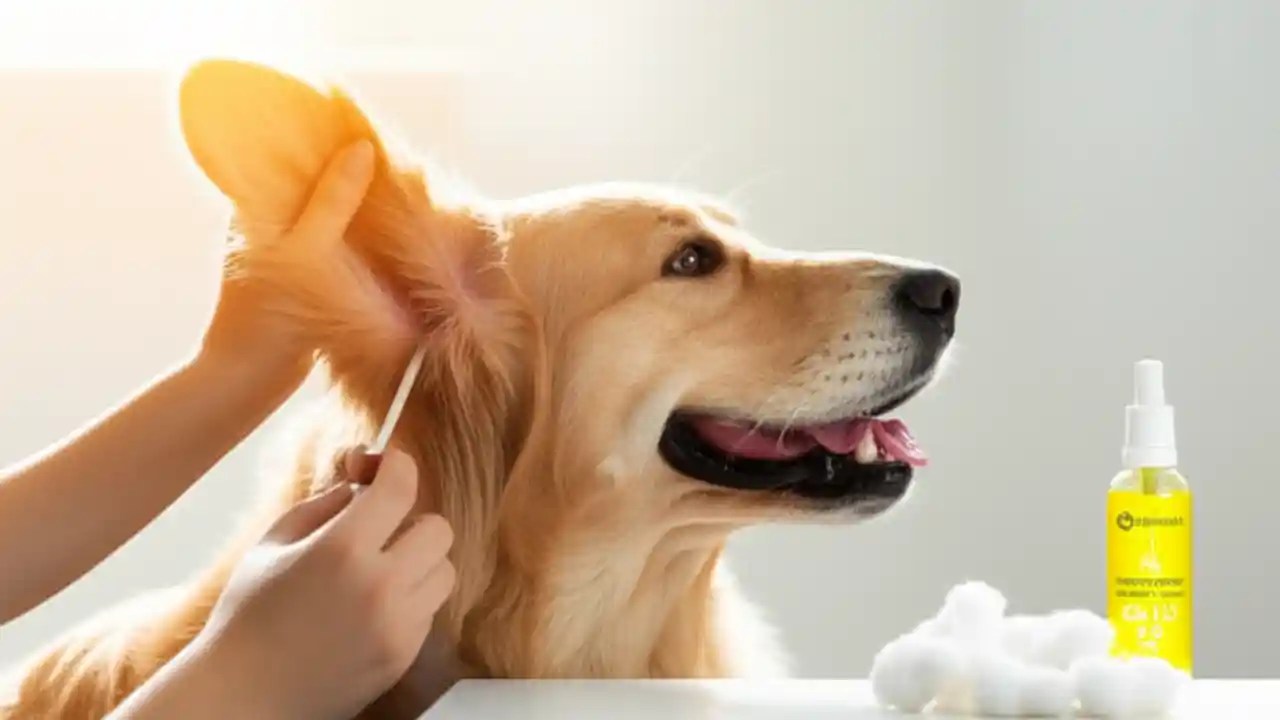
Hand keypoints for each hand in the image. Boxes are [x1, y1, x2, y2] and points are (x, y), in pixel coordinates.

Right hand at [114, 447, 454, 719]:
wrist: (244, 694)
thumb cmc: (249, 614)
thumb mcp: (275, 542)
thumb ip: (327, 503)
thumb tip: (364, 476)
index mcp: (343, 549)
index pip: (401, 486)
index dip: (398, 464)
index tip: (389, 464)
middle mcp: (380, 586)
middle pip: (438, 528)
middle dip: (411, 519)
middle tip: (380, 530)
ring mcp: (398, 626)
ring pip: (445, 570)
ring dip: (419, 561)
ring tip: (381, 570)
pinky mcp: (404, 656)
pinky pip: (430, 610)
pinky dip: (411, 599)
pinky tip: (374, 607)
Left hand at [199, 140, 374, 385]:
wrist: (247, 383)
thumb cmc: (268, 315)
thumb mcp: (306, 250)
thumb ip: (333, 200)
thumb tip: (362, 148)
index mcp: (254, 209)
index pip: (291, 160)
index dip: (325, 143)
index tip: (364, 129)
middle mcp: (267, 227)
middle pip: (315, 189)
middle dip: (351, 177)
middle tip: (395, 161)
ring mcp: (287, 257)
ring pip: (330, 222)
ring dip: (361, 213)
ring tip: (400, 194)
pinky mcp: (305, 285)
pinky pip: (339, 252)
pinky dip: (362, 245)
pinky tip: (391, 240)